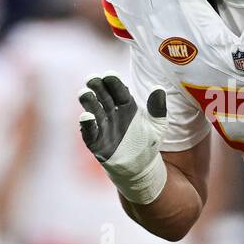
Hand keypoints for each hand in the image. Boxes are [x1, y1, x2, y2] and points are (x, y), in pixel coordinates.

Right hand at [78, 72, 168, 204]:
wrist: (141, 168)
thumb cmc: (148, 143)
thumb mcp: (157, 126)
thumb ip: (158, 108)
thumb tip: (159, 88)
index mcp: (127, 105)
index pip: (118, 89)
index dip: (113, 82)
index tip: (109, 75)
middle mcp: (112, 112)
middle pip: (102, 95)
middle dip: (96, 86)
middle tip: (92, 79)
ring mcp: (103, 126)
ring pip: (92, 110)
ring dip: (88, 101)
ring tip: (85, 94)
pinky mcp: (96, 141)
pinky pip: (89, 131)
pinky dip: (86, 124)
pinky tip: (86, 117)